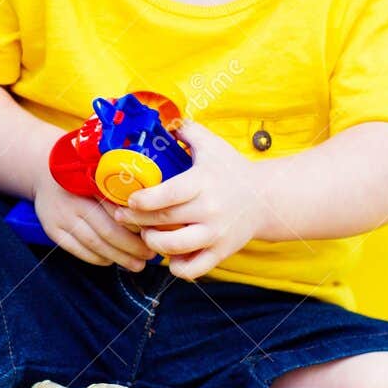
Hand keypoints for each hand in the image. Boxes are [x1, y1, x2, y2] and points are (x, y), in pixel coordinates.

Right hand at [33, 167, 153, 271]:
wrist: (44, 171)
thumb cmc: (81, 173)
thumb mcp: (99, 172)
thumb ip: (120, 189)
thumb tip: (150, 212)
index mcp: (90, 184)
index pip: (118, 210)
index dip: (137, 225)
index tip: (153, 234)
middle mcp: (74, 201)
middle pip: (107, 231)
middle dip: (131, 247)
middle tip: (149, 255)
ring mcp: (61, 217)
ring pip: (94, 244)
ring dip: (118, 257)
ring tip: (136, 264)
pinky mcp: (52, 230)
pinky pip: (78, 250)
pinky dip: (97, 258)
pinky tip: (111, 260)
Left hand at [113, 118, 267, 279]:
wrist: (265, 199)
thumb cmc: (232, 169)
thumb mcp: (212, 145)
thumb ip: (186, 130)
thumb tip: (159, 117)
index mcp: (203, 183)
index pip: (169, 195)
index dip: (144, 200)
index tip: (130, 199)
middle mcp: (210, 211)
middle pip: (164, 221)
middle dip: (136, 220)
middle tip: (122, 215)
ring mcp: (216, 235)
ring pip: (174, 248)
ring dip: (153, 242)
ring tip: (146, 232)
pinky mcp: (221, 253)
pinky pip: (192, 269)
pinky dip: (176, 266)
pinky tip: (169, 254)